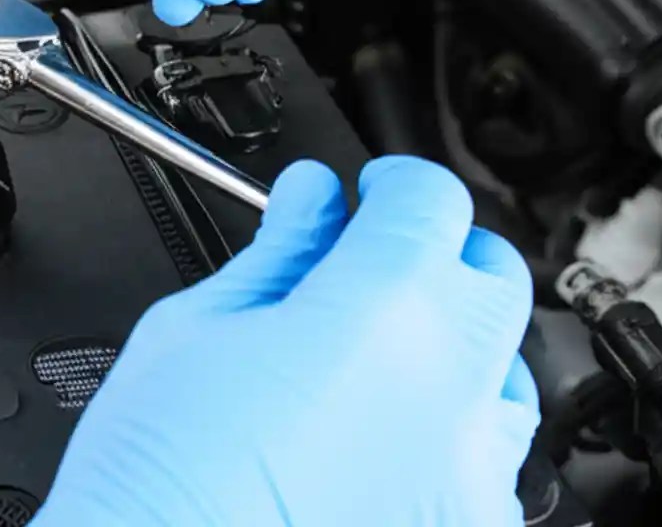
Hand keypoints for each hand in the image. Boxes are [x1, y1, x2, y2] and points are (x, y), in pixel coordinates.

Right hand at [32, 156, 539, 525]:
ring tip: (379, 357)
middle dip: (435, 252)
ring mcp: (465, 472)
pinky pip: (491, 461)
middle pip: (491, 276)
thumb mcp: (193, 329)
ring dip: (453, 343)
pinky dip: (451, 431)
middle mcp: (446, 387)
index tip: (366, 195)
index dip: (392, 184)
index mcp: (379, 310)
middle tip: (370, 263)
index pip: (430, 202)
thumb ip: (276, 253)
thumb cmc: (157, 477)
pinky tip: (388, 437)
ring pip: (505, 371)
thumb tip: (311, 202)